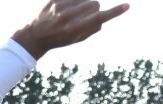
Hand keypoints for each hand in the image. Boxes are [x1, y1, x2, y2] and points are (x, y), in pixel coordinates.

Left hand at [12, 0, 129, 59]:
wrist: (35, 35)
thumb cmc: (60, 39)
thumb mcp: (78, 39)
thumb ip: (92, 28)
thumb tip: (102, 17)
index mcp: (76, 29)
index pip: (100, 17)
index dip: (115, 12)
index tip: (127, 5)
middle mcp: (68, 16)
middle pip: (94, 4)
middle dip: (94, 9)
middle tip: (84, 16)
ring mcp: (60, 6)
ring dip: (84, 3)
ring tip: (72, 12)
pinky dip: (75, 1)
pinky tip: (66, 9)